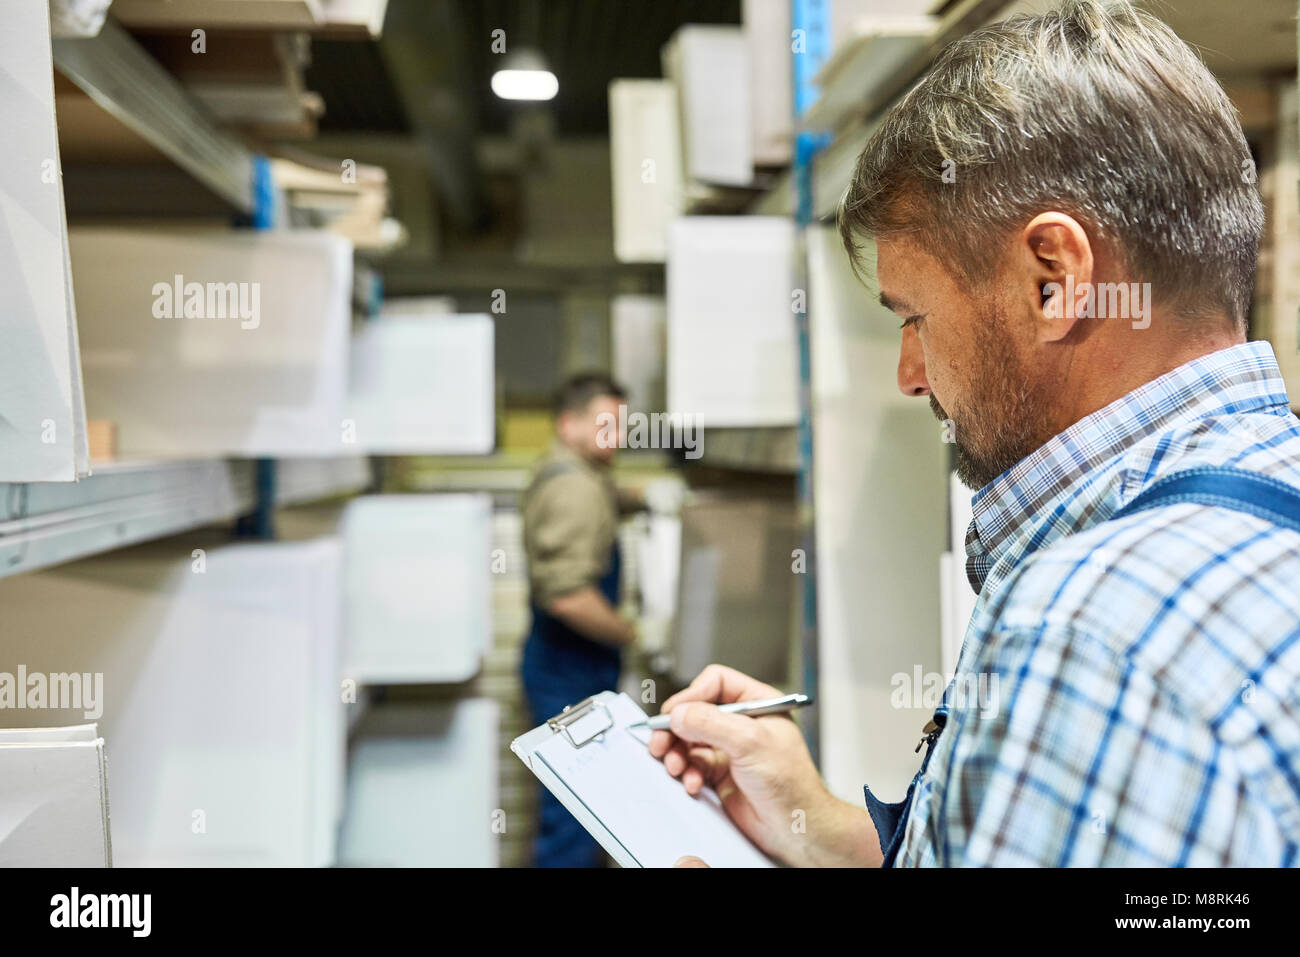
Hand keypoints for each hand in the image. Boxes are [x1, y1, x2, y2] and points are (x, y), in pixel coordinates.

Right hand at [649, 664, 879, 866]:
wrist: (795, 827)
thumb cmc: (792, 783)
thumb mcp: (750, 742)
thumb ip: (711, 723)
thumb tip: (679, 713)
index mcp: (756, 703)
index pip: (716, 683)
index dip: (692, 694)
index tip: (675, 712)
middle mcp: (741, 723)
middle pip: (696, 711)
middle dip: (676, 728)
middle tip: (660, 741)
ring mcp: (730, 748)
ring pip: (689, 740)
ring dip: (677, 753)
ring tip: (676, 766)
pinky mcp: (721, 773)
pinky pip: (692, 765)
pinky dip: (687, 773)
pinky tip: (694, 783)